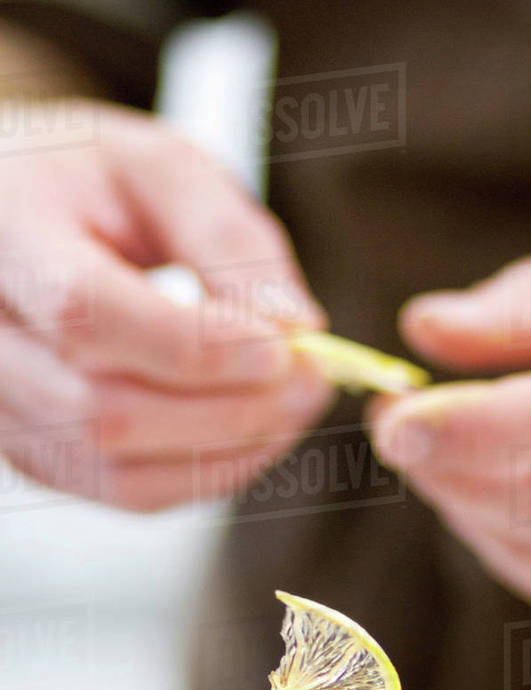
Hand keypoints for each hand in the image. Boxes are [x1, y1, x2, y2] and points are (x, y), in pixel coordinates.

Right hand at [0, 101, 329, 509]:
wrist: (16, 219)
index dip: (195, 346)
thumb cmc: (87, 182)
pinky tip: (254, 434)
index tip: (283, 347)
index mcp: (5, 235)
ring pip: (116, 467)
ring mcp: (2, 405)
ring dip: (227, 451)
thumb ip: (227, 238)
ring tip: (293, 407)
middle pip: (103, 410)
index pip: (86, 314)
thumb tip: (296, 325)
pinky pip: (125, 490)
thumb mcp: (160, 170)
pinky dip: (205, 473)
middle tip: (312, 382)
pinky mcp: (35, 450)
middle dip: (229, 409)